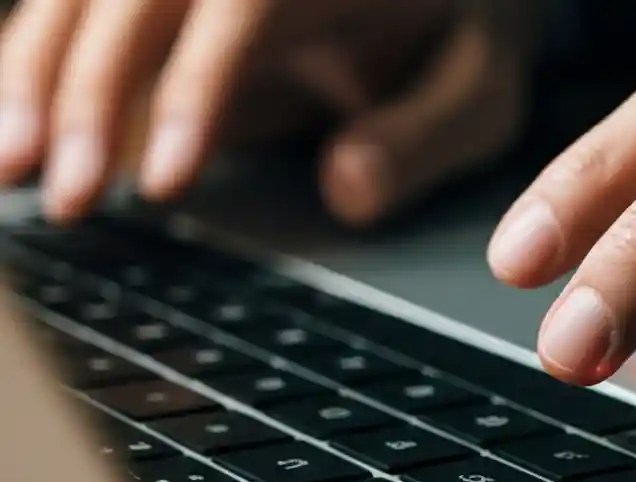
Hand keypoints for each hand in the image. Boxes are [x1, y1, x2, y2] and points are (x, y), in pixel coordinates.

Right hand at [0, 0, 532, 224]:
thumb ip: (425, 132)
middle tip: (69, 197)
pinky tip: (13, 127)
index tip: (165, 182)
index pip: (240, 4)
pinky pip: (79, 2)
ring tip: (10, 171)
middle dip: (91, 94)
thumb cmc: (463, 28)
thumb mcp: (479, 86)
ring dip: (36, 75)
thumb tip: (347, 190)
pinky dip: (34, 59)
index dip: (191, 90)